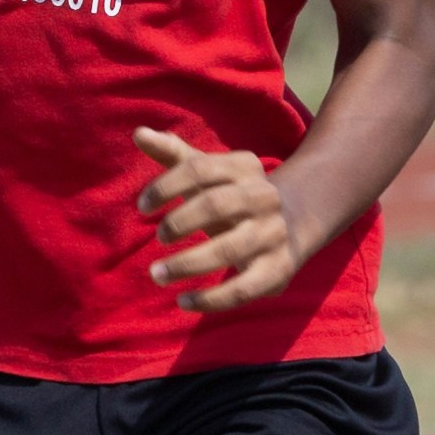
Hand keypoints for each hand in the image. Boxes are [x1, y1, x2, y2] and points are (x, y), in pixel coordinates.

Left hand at [137, 129, 307, 311]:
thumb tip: (138, 133)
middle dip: (179, 222)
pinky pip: (243, 289)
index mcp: (244, 167)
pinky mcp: (278, 270)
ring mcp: (273, 234)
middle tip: (157, 237)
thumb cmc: (233, 193)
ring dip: (188, 264)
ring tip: (157, 274)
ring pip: (229, 249)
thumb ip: (173, 154)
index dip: (167, 186)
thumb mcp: (208, 171)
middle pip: (216, 205)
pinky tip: (183, 301)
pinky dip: (211, 299)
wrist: (295, 220)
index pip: (200, 169)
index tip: (141, 207)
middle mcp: (262, 197)